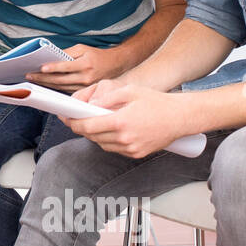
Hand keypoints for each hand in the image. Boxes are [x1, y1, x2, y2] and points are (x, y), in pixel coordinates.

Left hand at [24, 44, 127, 91]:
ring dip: (46, 84)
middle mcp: (86, 77)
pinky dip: (54, 87)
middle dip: (43, 78)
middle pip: (60, 79)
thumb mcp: (83, 49)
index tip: (41, 68)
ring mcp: (85, 86)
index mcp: (86, 64)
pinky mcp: (84, 91)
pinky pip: (66, 90)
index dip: (53, 68)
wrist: (115, 65)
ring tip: (33, 80)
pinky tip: (45, 84)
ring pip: (61, 87)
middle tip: (29, 75)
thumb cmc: (97, 55)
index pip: (66, 67)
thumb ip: (68, 53)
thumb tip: (52, 57)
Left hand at [60, 84, 195, 158]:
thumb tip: (88, 105)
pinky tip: (109, 129)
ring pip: (101, 144)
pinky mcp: (136, 154)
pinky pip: (113, 148)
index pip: (87, 126)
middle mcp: (124, 139)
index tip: (65, 117)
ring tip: (93, 122)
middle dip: (81, 127)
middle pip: (92, 136)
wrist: (181, 117)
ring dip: (94, 134)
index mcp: (120, 122)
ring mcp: (131, 149)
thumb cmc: (156, 101)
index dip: (72, 122)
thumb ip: (106, 98)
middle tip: (74, 117)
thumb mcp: (129, 91)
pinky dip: (107, 140)